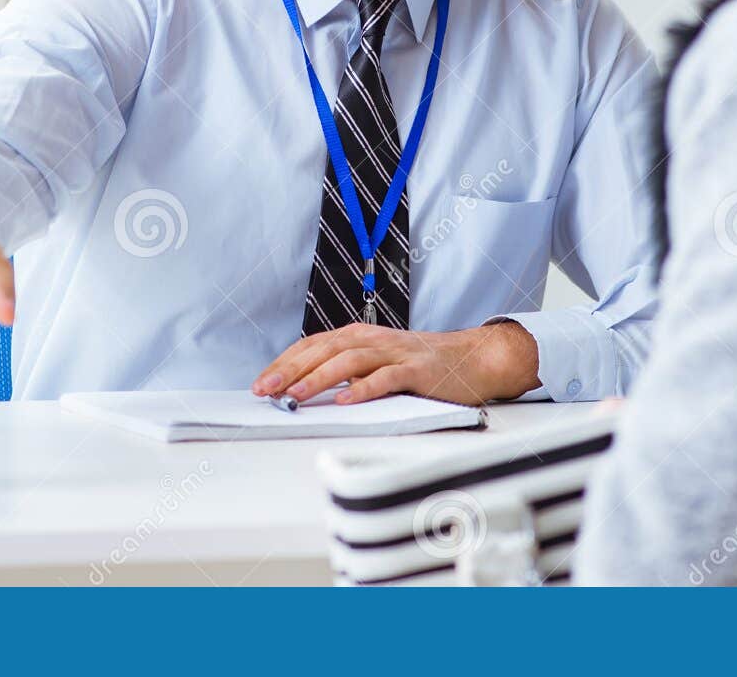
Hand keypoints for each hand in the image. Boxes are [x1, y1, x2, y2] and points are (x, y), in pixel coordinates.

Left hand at [250, 320, 540, 405]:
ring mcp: (396, 354)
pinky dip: (364, 389)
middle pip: (324, 350)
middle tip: (266, 389)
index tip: (262, 383)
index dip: (285, 362)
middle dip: (291, 369)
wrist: (475, 358)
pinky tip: (345, 400)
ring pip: (349, 361)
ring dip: (318, 378)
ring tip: (295, 395)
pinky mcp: (417, 371)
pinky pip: (386, 379)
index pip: (313, 345)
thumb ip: (348, 371)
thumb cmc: (423, 365)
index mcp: (360, 337)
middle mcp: (374, 340)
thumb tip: (305, 389)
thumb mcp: (379, 361)